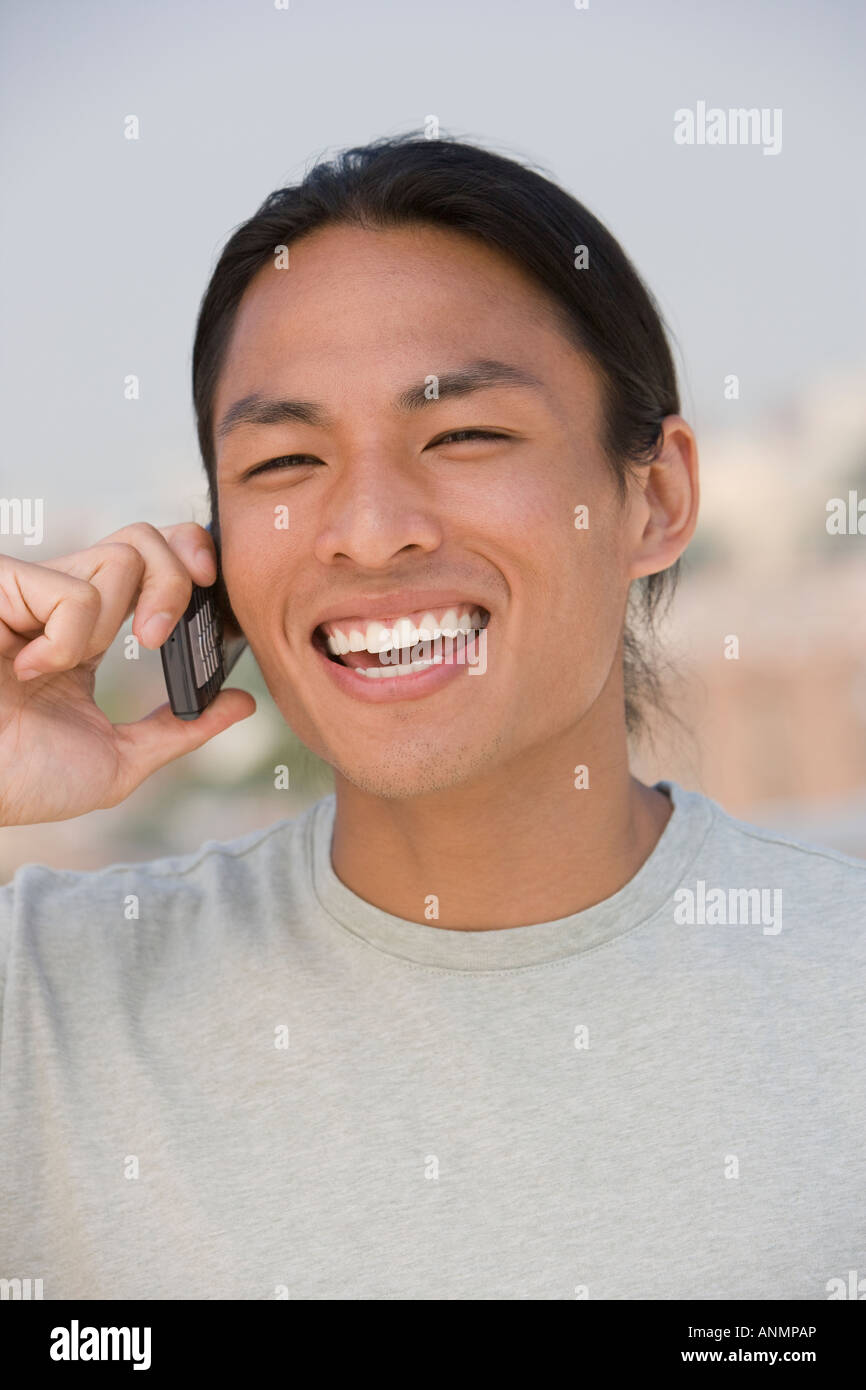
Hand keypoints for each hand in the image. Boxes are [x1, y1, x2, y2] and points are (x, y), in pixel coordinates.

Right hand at [0, 521, 255, 825]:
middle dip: (176, 582)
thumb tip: (241, 702)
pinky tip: (27, 669)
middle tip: (158, 637)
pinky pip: (76, 592)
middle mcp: (61, 602)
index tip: (211, 591)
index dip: (188, 560)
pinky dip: (66, 642)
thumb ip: (179, 730)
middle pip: (146, 538)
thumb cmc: (19, 780)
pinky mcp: (4, 584)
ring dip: (112, 628)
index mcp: (88, 633)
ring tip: (61, 669)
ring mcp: (32, 589)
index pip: (150, 563)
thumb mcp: (117, 761)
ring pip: (123, 556)